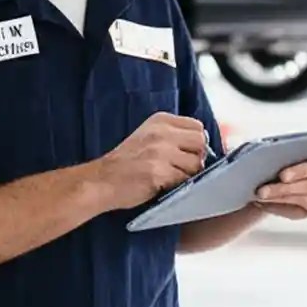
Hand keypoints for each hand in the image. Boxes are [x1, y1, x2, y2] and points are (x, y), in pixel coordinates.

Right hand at [93, 112, 207, 210]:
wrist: (101, 180)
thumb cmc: (127, 163)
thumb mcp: (149, 137)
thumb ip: (173, 136)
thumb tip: (204, 146)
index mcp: (160, 121)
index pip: (197, 126)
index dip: (195, 144)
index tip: (185, 154)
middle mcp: (161, 132)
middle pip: (201, 142)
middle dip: (196, 158)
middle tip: (179, 168)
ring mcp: (160, 152)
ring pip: (196, 164)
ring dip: (187, 175)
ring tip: (167, 178)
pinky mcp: (158, 172)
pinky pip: (184, 180)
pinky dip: (177, 186)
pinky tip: (162, 185)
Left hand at [252, 140, 306, 220]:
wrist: (268, 178)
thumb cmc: (277, 155)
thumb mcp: (276, 145)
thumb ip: (276, 142)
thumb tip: (254, 141)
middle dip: (303, 170)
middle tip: (281, 175)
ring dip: (284, 191)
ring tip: (261, 191)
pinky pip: (302, 205)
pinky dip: (281, 202)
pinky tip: (264, 200)